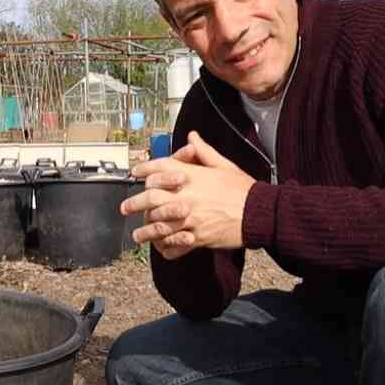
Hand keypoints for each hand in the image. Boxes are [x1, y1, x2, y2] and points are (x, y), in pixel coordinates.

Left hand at [121, 131, 254, 258]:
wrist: (259, 213)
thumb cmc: (242, 188)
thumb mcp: (223, 165)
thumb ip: (203, 151)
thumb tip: (192, 136)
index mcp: (192, 176)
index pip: (160, 168)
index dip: (144, 169)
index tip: (135, 172)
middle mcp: (187, 196)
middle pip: (151, 198)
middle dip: (134, 203)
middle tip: (125, 208)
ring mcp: (190, 218)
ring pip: (158, 225)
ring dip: (145, 231)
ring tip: (137, 235)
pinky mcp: (197, 237)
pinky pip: (175, 244)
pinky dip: (166, 247)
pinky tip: (161, 248)